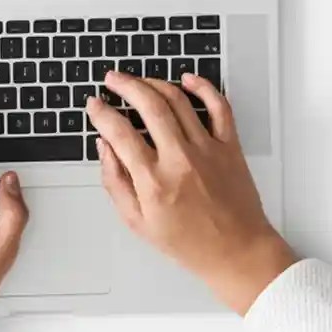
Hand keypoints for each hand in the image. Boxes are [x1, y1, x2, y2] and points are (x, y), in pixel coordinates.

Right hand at [86, 72, 295, 314]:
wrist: (237, 252)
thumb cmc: (189, 243)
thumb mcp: (138, 223)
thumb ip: (116, 182)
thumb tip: (104, 147)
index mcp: (154, 181)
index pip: (120, 133)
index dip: (102, 113)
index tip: (94, 104)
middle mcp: (181, 160)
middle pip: (149, 105)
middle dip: (125, 85)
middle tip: (113, 79)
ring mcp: (208, 149)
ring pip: (179, 100)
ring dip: (155, 82)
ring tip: (140, 80)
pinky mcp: (230, 146)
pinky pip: (219, 106)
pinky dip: (203, 87)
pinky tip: (188, 79)